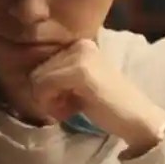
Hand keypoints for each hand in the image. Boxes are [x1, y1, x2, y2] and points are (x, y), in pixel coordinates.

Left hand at [28, 39, 164, 152]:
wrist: (137, 119)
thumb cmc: (107, 105)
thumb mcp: (77, 84)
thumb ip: (57, 76)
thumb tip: (27, 81)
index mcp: (79, 44)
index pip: (41, 65)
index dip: (47, 89)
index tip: (66, 100)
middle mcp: (80, 44)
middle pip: (36, 72)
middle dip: (47, 96)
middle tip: (68, 107)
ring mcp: (81, 56)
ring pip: (37, 80)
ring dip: (49, 102)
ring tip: (70, 109)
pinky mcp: (81, 71)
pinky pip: (45, 87)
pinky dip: (53, 106)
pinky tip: (72, 110)